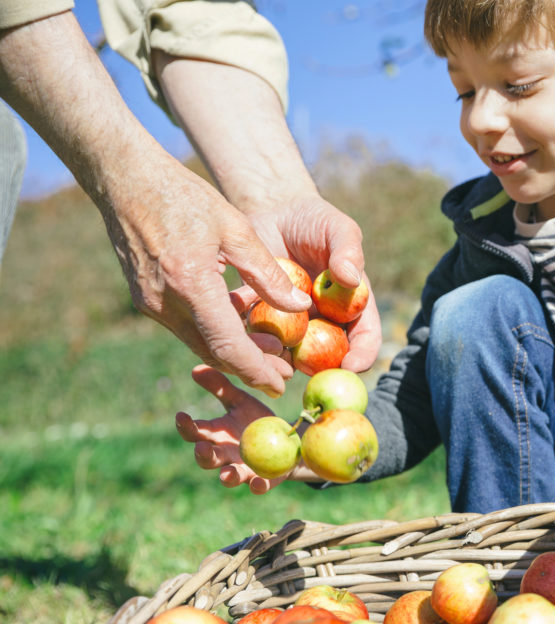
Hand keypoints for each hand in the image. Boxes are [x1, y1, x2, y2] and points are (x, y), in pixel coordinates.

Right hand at [105, 154, 311, 396]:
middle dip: (249, 368)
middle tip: (283, 373)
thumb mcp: (237, 229)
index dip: (256, 371)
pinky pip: (186, 326)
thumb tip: (300, 308)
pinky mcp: (146, 298)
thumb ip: (268, 273)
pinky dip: (214, 334)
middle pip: (213, 352)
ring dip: (232, 352)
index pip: (228, 345)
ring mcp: (151, 303)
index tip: (281, 385)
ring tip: (269, 352)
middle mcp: (166, 303)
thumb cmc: (186, 196)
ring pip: (198, 342)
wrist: (126, 179)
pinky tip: (239, 328)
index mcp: (191, 284)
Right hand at [175, 364, 319, 493]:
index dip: (186, 426)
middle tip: (201, 447)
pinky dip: (257, 486)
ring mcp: (243, 469)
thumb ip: (220, 387)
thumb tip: (196, 368)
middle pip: (207, 459)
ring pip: (230, 477)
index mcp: (216, 436)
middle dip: (203, 455)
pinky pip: (259, 486)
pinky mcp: (264, 480)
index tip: (181, 415)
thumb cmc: (256, 420)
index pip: (195, 433)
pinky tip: (258, 483)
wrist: (287, 441)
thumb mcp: (240, 401)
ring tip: (226, 475)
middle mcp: (225, 456)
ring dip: (227, 477)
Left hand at [241, 195, 383, 371]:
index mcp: (352, 306)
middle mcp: (325, 321)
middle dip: (318, 370)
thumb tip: (351, 278)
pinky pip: (257, 334)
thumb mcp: (338, 229)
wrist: (275, 212)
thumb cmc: (315, 221)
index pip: (364, 338)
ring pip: (289, 352)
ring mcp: (294, 323)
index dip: (362, 355)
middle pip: (328, 356)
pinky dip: (250, 334)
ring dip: (279, 356)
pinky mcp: (263, 318)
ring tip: (269, 349)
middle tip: (305, 371)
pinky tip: (242, 320)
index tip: (351, 365)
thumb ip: (348, 250)